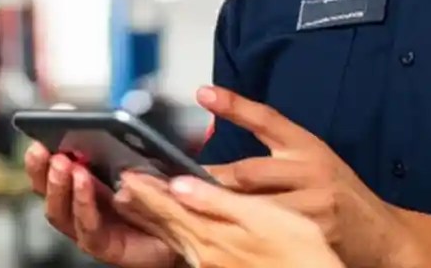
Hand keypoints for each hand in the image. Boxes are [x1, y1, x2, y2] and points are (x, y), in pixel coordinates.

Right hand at [24, 141, 179, 267]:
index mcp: (85, 179)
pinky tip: (86, 184)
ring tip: (66, 164)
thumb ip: (126, 143)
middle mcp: (81, 204)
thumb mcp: (146, 158)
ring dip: (60, 186)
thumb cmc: (166, 193)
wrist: (190, 226)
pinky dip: (84, 206)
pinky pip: (88, 229)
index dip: (42, 151)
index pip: (52, 167)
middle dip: (41, 168)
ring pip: (60, 211)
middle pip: (47, 190)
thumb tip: (108, 120)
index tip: (40, 130)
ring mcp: (90, 227)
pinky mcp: (106, 246)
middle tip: (44, 148)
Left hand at [121, 171, 343, 267]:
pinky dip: (175, 234)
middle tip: (120, 186)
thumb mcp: (268, 216)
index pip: (173, 204)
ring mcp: (218, 265)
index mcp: (218, 233)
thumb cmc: (310, 244)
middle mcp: (211, 252)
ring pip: (178, 238)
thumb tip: (182, 183)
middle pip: (169, 223)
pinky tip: (175, 229)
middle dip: (144, 204)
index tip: (127, 173)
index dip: (148, 188)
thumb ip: (220, 200)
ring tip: (135, 203)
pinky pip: (191, 249)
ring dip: (154, 220)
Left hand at [198, 87, 412, 267]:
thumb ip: (268, 142)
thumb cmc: (338, 192)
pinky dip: (240, 235)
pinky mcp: (313, 234)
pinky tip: (217, 239)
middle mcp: (311, 170)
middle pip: (250, 170)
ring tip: (186, 209)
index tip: (204, 92)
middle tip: (175, 182)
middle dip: (210, 179)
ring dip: (218, 209)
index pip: (267, 119)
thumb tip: (211, 120)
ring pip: (254, 205)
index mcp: (307, 146)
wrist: (380, 234)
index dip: (234, 104)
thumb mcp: (310, 156)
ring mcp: (313, 204)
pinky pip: (267, 234)